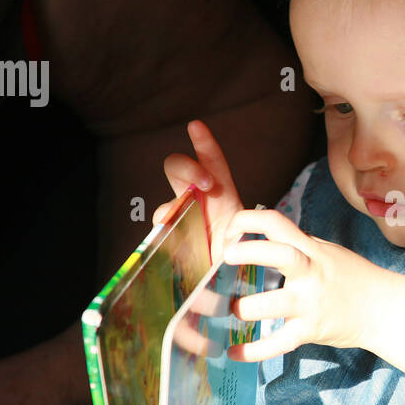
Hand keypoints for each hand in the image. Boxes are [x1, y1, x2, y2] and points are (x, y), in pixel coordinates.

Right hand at [153, 119, 243, 263]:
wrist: (225, 278)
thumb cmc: (238, 254)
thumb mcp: (244, 240)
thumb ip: (237, 235)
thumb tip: (231, 241)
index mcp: (220, 194)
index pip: (212, 161)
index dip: (203, 142)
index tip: (195, 126)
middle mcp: (195, 199)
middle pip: (177, 168)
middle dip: (187, 168)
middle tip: (207, 184)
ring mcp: (178, 217)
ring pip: (165, 210)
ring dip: (174, 219)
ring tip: (194, 241)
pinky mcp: (166, 237)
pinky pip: (160, 236)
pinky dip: (165, 244)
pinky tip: (181, 256)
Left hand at [221, 207, 386, 360]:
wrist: (384, 309)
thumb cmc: (352, 277)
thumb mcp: (326, 251)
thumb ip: (296, 246)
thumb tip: (257, 237)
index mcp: (311, 250)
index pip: (277, 223)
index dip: (247, 221)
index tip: (229, 233)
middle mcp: (311, 273)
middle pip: (280, 254)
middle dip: (249, 252)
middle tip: (225, 256)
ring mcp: (311, 303)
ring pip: (273, 304)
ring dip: (245, 308)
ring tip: (233, 310)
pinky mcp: (311, 330)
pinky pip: (279, 342)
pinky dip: (254, 351)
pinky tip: (235, 352)